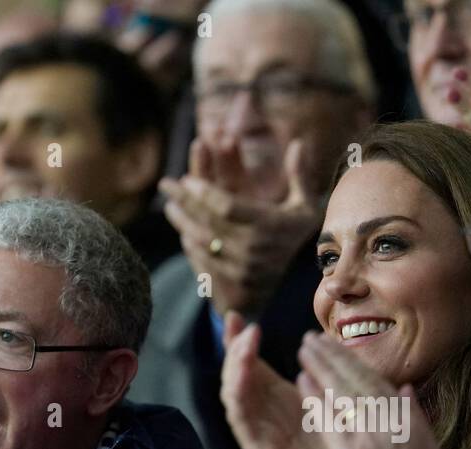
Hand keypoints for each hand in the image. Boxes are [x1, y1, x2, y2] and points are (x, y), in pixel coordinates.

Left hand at [159, 137, 323, 317]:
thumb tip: (298, 143)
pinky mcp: (231, 282)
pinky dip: (190, 243)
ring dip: (182, 221)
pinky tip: (183, 230)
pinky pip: (203, 259)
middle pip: (209, 221)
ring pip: (202, 240)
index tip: (187, 179)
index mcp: (270, 225)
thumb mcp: (304, 207)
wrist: (288, 282)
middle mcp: (255, 247)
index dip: (205, 192)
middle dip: (185, 200)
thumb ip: (300, 176)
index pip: (227, 206)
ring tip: (170, 205)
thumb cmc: (291, 235)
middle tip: (166, 184)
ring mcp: (242, 267)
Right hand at [220, 313, 367, 448]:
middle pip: (237, 373)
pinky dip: (240, 397)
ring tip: (244, 343)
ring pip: (235, 392)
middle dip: (234, 347)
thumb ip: (325, 379)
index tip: (238, 315)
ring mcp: (258, 431)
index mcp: (279, 398)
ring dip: (236, 366)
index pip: (254, 363)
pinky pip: (242, 421)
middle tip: (239, 323)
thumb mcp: (333, 406)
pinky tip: (242, 379)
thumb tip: (324, 344)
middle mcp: (263, 412)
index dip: (243, 340)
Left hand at [296, 331, 450, 448]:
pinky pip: (329, 417)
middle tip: (313, 338)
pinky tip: (301, 381)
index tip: (339, 349)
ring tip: (303, 349)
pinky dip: (316, 396)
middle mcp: (391, 422)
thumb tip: (406, 389)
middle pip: (358, 379)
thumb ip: (416, 418)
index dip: (356, 363)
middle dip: (334, 355)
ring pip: (342, 391)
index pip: (379, 383)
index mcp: (410, 421)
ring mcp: (371, 436)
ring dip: (321, 366)